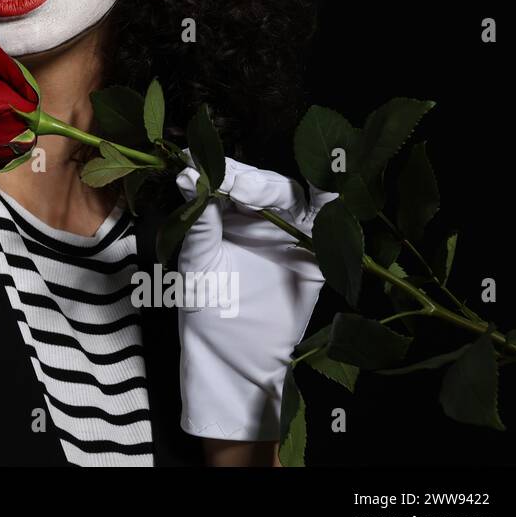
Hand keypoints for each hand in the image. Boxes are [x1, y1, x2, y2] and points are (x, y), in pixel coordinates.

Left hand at [173, 153, 334, 440]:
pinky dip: (329, 206)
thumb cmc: (207, 306)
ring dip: (274, 192)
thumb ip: (198, 224)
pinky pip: (325, 227)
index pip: (227, 182)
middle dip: (246, 180)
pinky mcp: (314, 255)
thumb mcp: (196, 264)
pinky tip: (326, 191)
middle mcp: (259, 217)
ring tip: (255, 191)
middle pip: (261, 185)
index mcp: (227, 214)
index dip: (217, 172)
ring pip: (290, 200)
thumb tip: (186, 179)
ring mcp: (289, 234)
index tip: (198, 163)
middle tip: (229, 181)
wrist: (232, 353)